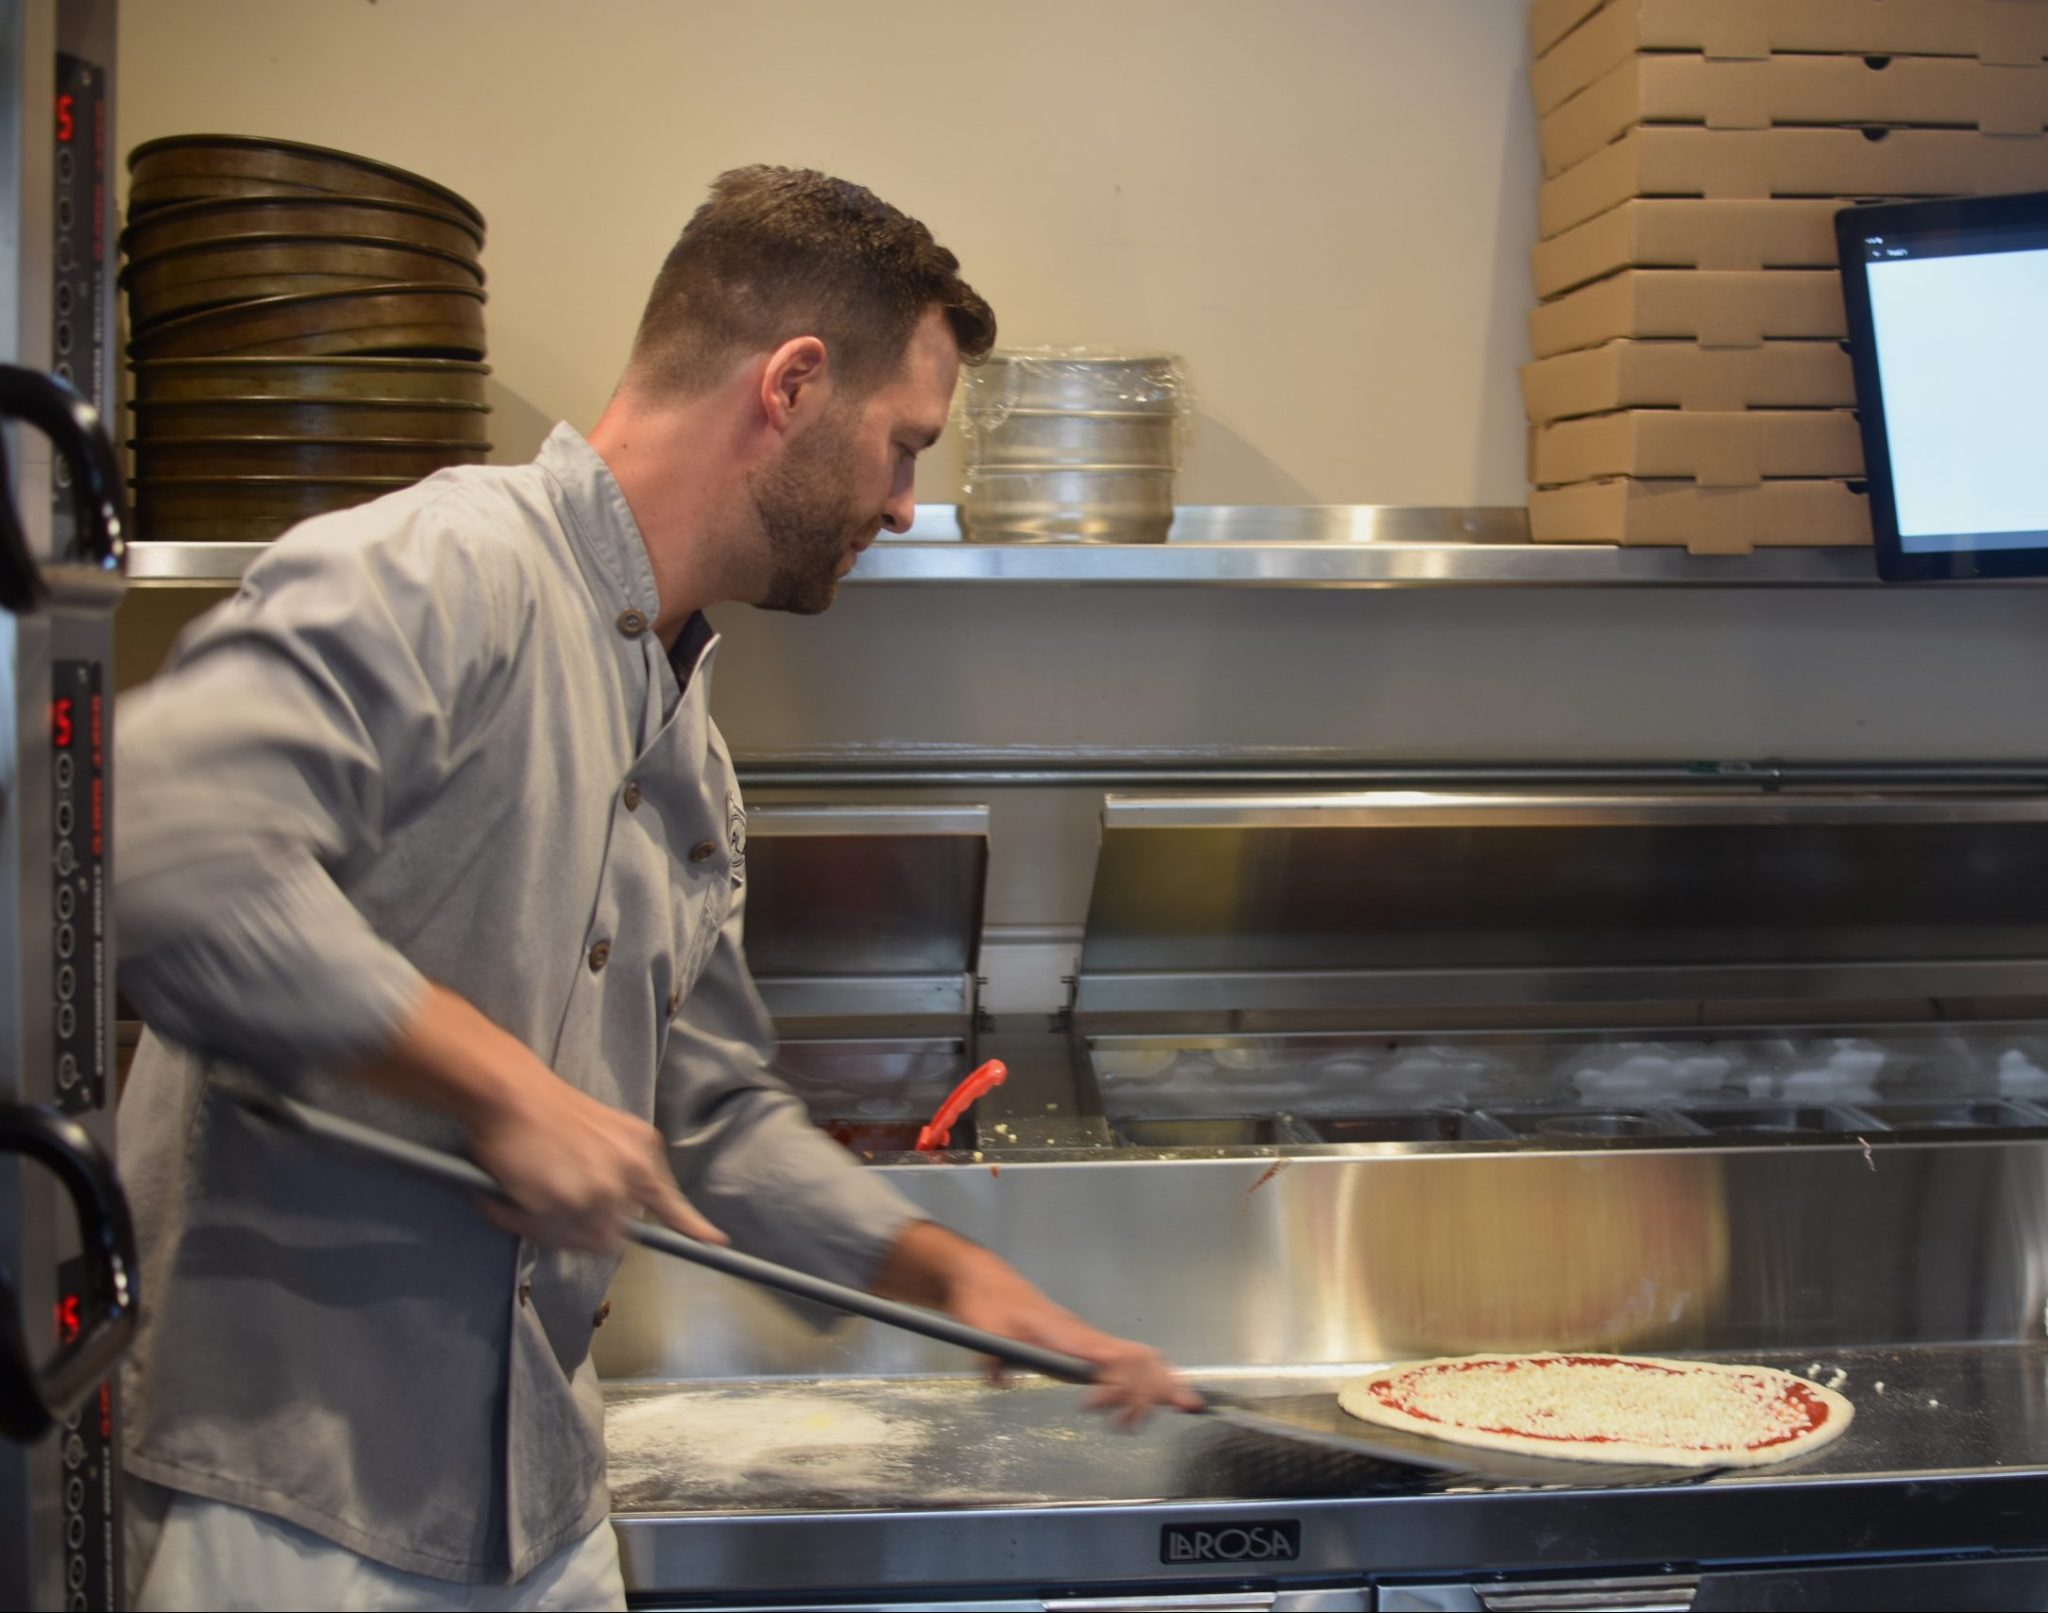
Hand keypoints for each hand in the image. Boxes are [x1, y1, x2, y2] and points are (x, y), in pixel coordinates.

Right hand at [362, 983, 725, 1254]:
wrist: (512, 1093)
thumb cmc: (547, 1109)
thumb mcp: (605, 1133)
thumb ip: (616, 1174)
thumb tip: (610, 1222)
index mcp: (641, 1152)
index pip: (669, 1202)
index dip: (691, 1226)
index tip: (716, 1241)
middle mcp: (629, 1175)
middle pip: (617, 1234)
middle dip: (586, 1231)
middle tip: (548, 1209)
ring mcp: (600, 1193)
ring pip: (582, 1241)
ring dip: (552, 1230)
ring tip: (523, 1199)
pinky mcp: (567, 1206)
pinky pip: (545, 1235)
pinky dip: (521, 1223)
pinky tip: (505, 1199)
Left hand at [875, 1223, 1200, 1428]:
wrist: (986, 1281)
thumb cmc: (987, 1303)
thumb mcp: (983, 1329)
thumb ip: (992, 1355)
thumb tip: (999, 1377)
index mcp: (1067, 1334)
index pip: (1109, 1356)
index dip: (1116, 1383)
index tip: (1096, 1407)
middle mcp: (1084, 1338)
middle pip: (1135, 1360)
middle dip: (1152, 1389)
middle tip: (1143, 1420)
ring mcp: (1086, 1341)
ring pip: (1137, 1359)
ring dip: (1156, 1385)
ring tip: (1160, 1414)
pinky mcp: (1081, 1347)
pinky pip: (1125, 1360)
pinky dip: (1149, 1376)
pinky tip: (1160, 1395)